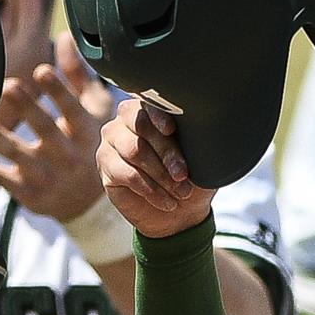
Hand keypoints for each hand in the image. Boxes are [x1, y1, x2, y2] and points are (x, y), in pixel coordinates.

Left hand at [0, 36, 118, 221]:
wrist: (88, 204)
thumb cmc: (87, 145)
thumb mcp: (94, 112)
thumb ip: (78, 75)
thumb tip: (64, 37)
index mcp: (84, 132)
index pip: (72, 109)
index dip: (58, 91)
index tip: (42, 70)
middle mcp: (67, 155)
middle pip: (44, 129)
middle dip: (26, 107)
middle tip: (9, 85)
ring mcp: (45, 175)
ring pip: (16, 153)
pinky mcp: (27, 192)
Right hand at [97, 97, 215, 239]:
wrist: (179, 212)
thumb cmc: (191, 177)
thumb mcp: (201, 156)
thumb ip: (198, 136)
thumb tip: (208, 126)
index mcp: (151, 108)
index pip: (150, 102)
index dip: (159, 115)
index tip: (171, 130)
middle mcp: (127, 118)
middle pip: (142, 126)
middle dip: (167, 152)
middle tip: (183, 175)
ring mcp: (112, 139)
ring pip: (135, 150)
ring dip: (161, 175)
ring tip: (180, 192)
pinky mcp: (105, 164)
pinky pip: (128, 174)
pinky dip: (151, 190)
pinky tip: (166, 201)